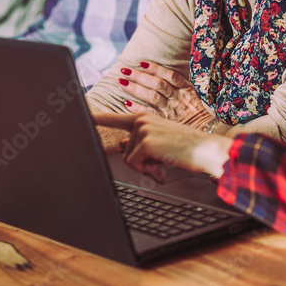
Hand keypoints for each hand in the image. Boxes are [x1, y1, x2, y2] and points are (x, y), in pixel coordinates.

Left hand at [94, 112, 231, 178]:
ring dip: (146, 166)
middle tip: (160, 161)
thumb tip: (121, 144)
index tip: (79, 115)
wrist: (207, 150)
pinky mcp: (145, 141)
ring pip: (129, 159)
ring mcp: (142, 129)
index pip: (113, 118)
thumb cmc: (187, 148)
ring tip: (164, 161)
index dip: (95, 118)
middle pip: (124, 150)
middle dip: (140, 162)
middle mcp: (140, 120)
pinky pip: (135, 164)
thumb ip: (139, 141)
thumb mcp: (159, 142)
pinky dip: (148, 170)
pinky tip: (163, 165)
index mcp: (143, 118)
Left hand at [117, 61, 210, 127]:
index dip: (156, 68)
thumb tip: (158, 80)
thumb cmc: (199, 119)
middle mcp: (180, 99)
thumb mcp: (193, 100)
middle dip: (140, 76)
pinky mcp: (168, 124)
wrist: (209, 137)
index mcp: (187, 91)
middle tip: (124, 70)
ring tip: (122, 82)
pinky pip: (151, 113)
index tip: (142, 63)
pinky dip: (138, 107)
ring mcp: (174, 111)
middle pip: (158, 83)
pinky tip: (126, 103)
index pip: (171, 75)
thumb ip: (177, 89)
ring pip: (153, 95)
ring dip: (136, 88)